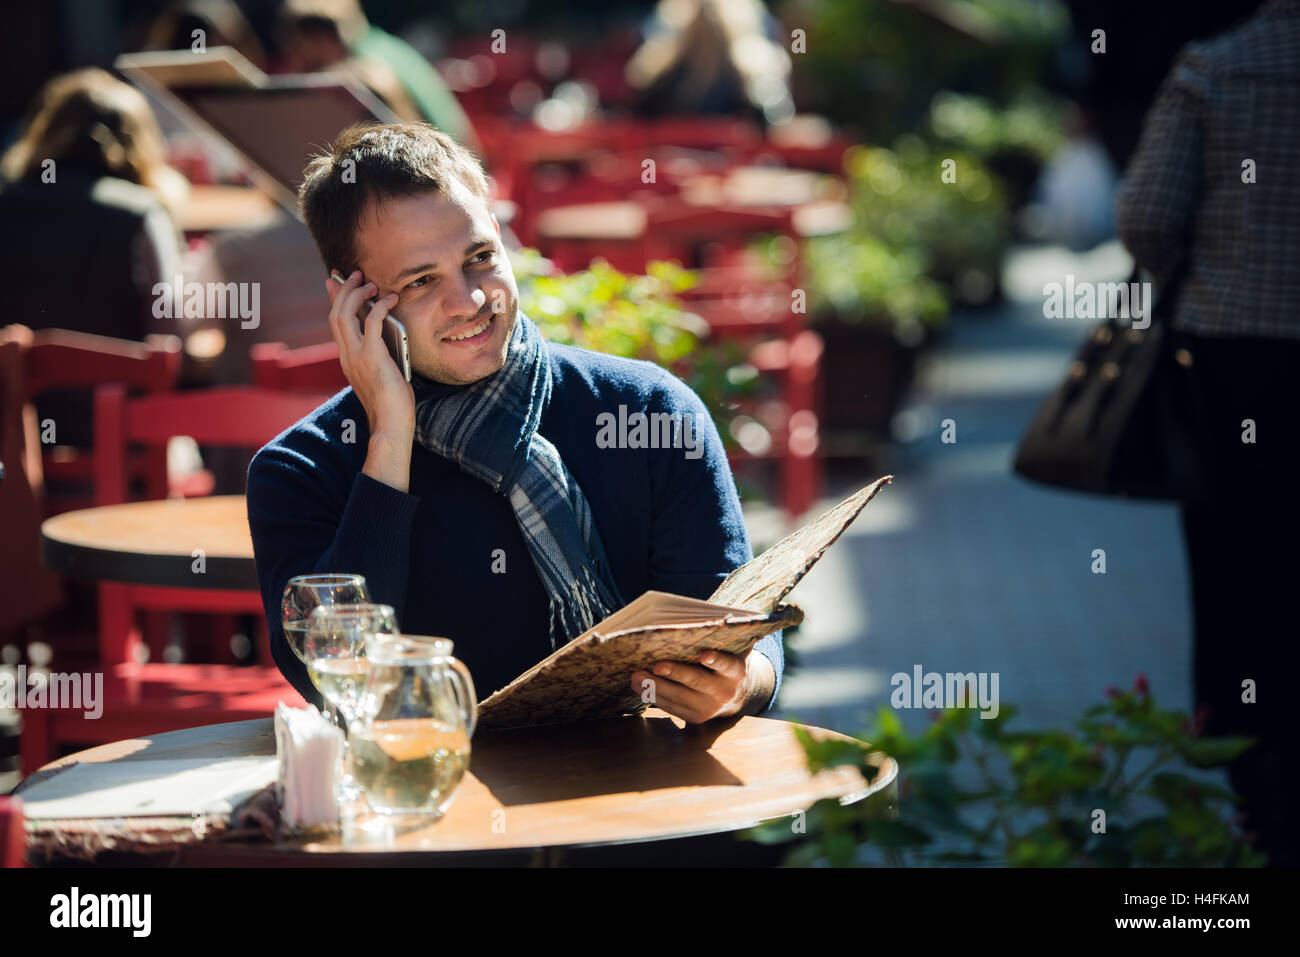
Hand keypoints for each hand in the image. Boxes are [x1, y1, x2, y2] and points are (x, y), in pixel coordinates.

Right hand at [326, 270, 413, 491]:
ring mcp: (356, 356)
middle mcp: (347, 356)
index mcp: (347, 359)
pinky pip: (372, 322)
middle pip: (335, 313)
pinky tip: (391, 299)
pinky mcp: (373, 357)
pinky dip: (380, 306)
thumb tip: (387, 335)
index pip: (335, 323)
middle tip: (355, 274)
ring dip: (356, 294)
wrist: (390, 426)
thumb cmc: (392, 405)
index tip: (335, 282)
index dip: (335, 299)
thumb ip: (380, 355)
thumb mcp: (383, 374)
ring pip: (345, 314)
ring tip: (369, 283)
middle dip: (343, 290)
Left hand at [630, 649, 773, 724]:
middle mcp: (724, 691)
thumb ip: (724, 637)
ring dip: (655, 686)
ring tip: (636, 675)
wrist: (735, 695)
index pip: (727, 664)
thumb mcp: (733, 649)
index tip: (704, 655)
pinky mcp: (694, 717)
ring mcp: (709, 708)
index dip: (716, 660)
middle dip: (675, 673)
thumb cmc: (727, 662)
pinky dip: (653, 696)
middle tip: (655, 666)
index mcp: (735, 671)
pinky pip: (671, 707)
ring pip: (679, 697)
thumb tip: (704, 619)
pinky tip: (638, 685)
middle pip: (696, 681)